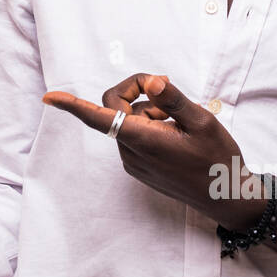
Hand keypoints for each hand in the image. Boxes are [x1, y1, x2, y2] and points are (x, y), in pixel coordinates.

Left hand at [41, 73, 262, 230]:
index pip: (98, 117)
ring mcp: (134, 162)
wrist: (227, 197)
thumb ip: (172, 98)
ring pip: (128, 121)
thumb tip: (151, 80)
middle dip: (137, 93)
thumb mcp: (202, 121)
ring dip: (149, 111)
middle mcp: (130, 152)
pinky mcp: (140, 168)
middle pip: (116, 108)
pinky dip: (150, 126)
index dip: (72, 105)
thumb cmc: (218, 158)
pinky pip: (135, 136)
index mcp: (142, 139)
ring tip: (179, 120)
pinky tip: (175, 134)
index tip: (49, 96)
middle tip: (167, 89)